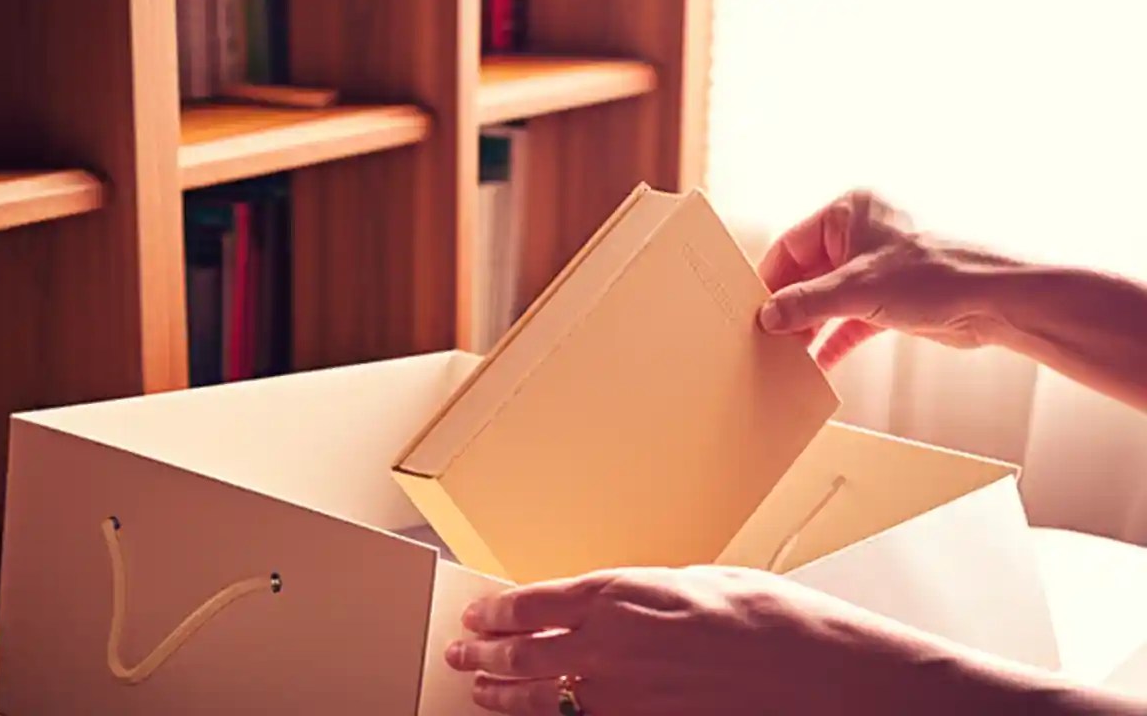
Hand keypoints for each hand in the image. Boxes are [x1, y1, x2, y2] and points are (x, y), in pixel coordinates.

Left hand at [444, 565, 966, 715]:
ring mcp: (622, 695)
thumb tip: (620, 603)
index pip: (533, 603)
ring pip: (539, 698)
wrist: (821, 674)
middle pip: (523, 652)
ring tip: (477, 691)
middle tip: (458, 653)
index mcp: (622, 592)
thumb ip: (648, 594)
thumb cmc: (774, 620)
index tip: (477, 614)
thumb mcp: (703, 582)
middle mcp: (610, 644)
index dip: (495, 612)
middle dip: (483, 654)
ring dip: (501, 695)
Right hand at [757, 190, 1017, 368]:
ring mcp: (874, 269)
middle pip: (806, 275)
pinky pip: (848, 321)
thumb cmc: (936, 274)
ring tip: (784, 355)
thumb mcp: (857, 289)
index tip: (750, 308)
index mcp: (849, 212)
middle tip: (762, 336)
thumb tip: (768, 316)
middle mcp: (860, 236)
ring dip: (808, 328)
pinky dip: (833, 341)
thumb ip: (807, 303)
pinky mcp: (889, 300)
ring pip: (826, 300)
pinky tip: (817, 366)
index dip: (769, 278)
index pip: (791, 244)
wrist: (995, 302)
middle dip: (788, 308)